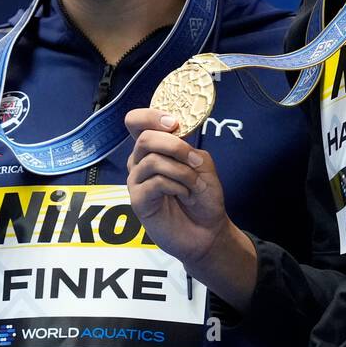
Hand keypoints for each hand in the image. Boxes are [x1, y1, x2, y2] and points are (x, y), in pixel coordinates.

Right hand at [125, 108, 229, 266]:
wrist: (208, 230)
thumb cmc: (203, 197)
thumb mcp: (202, 164)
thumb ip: (187, 147)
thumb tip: (174, 136)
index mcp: (154, 148)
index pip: (137, 121)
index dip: (152, 116)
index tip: (174, 123)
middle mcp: (141, 161)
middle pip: (144, 138)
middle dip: (175, 146)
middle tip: (194, 160)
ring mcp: (137, 181)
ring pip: (153, 160)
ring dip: (182, 171)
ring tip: (194, 185)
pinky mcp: (138, 200)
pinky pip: (155, 182)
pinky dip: (177, 186)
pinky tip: (185, 196)